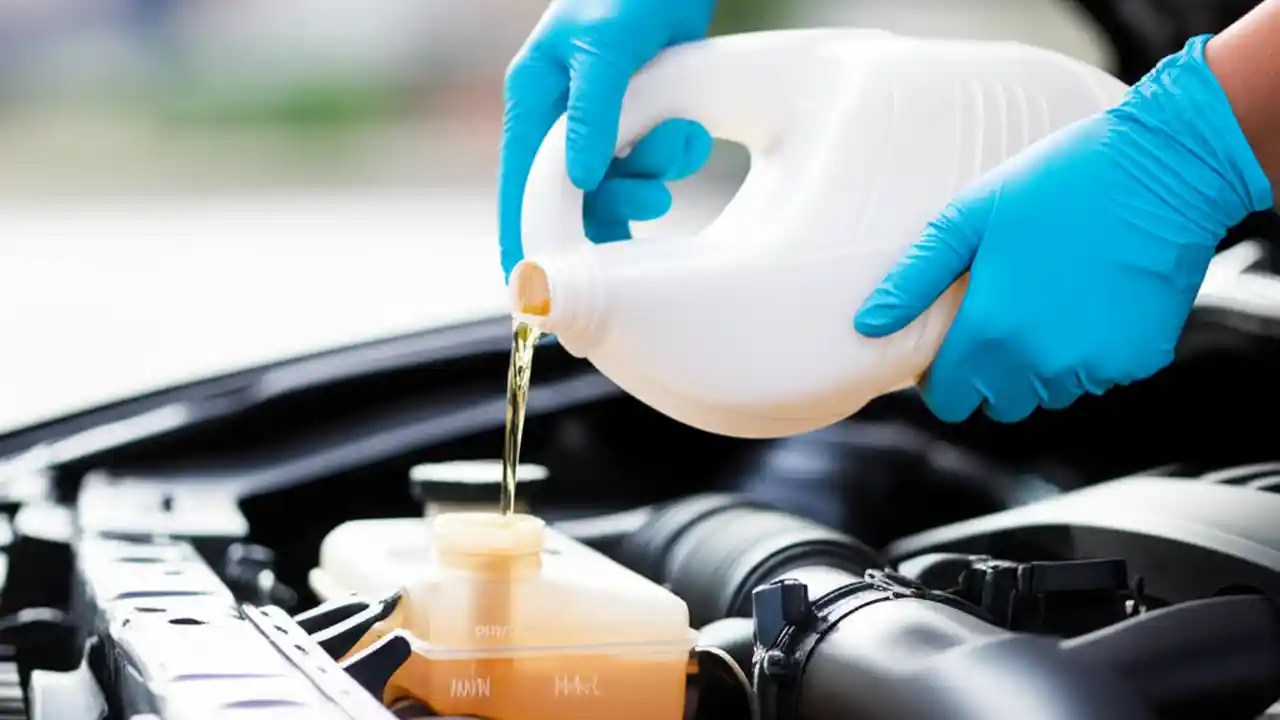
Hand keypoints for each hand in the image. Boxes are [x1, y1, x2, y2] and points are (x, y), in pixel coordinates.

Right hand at [498, 0, 716, 277]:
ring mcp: (600, 120)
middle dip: (614, 204)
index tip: (528, 288)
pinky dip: (670, 158)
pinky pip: (647, 163)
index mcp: (533, 99)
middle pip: (572, 196)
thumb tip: (582, 180)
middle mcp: (561, 117)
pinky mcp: (639, 118)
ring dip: (651, 176)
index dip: (523, 237)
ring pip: (616, 183)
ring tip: (682, 144)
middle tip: (652, 199)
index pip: (518, 184)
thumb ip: (591, 114)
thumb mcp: (606, 49)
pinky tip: (690, 136)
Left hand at [854, 35, 1273, 422]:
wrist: (1163, 170)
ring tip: (1047, 304)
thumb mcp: (968, 218)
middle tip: (1002, 316)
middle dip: (991, 373)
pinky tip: (1090, 303)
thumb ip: (913, 279)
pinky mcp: (1138, 360)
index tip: (954, 343)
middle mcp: (1042, 363)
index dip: (945, 377)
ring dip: (1040, 366)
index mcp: (993, 332)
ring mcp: (1095, 367)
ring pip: (1048, 394)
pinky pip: (1097, 377)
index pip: (950, 400)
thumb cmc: (1056, 184)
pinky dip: (1089, 354)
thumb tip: (867, 325)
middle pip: (999, 403)